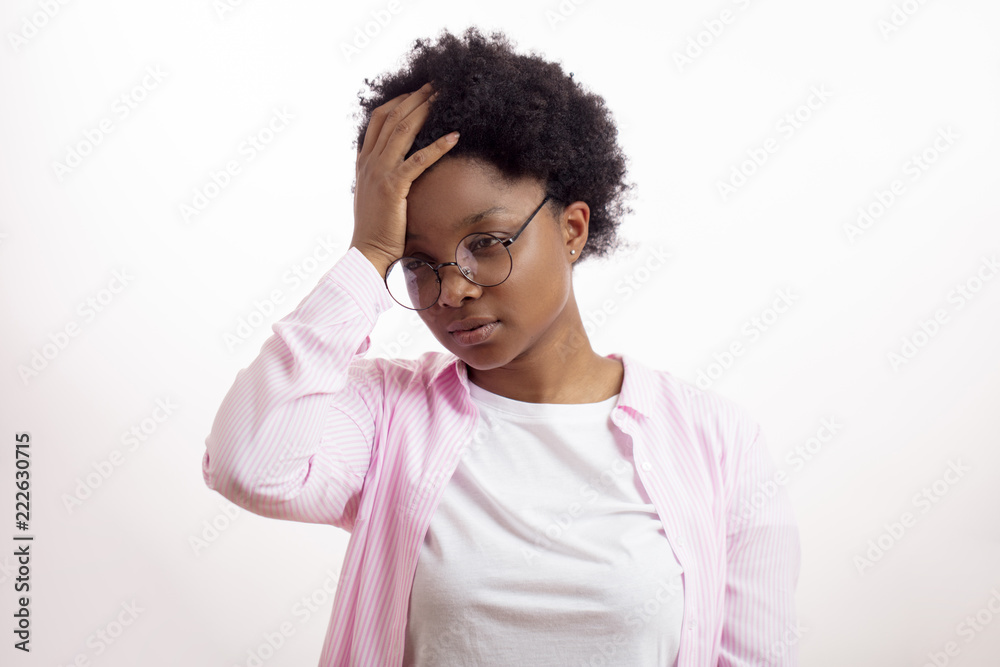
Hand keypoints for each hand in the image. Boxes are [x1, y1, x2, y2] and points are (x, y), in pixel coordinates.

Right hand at [351, 82, 459, 277]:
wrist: (368, 252)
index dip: (399, 100)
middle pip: (392, 117)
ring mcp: (379, 172)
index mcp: (364, 161)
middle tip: (436, 84)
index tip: (417, 91)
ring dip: (425, 110)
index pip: (378, 119)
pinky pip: (418, 160)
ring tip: (444, 97)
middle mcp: (369, 162)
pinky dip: (437, 146)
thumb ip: (382, 177)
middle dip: (415, 97)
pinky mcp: (393, 187)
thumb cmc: (377, 230)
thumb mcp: (374, 196)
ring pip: (402, 130)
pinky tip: (455, 136)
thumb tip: (398, 169)